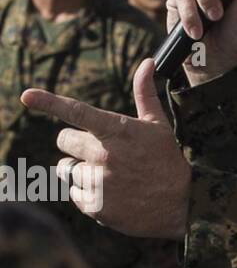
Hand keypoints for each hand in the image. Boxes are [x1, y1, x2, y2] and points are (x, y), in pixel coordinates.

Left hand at [21, 59, 190, 239]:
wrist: (177, 204)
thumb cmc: (166, 158)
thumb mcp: (158, 124)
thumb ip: (145, 92)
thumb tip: (147, 62)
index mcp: (118, 131)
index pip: (78, 112)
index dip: (50, 102)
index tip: (27, 96)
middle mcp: (104, 155)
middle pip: (64, 141)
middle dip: (76, 144)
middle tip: (101, 151)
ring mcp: (97, 181)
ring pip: (67, 169)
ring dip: (82, 170)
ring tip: (111, 175)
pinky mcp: (93, 205)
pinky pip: (73, 192)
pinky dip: (88, 193)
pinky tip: (111, 192)